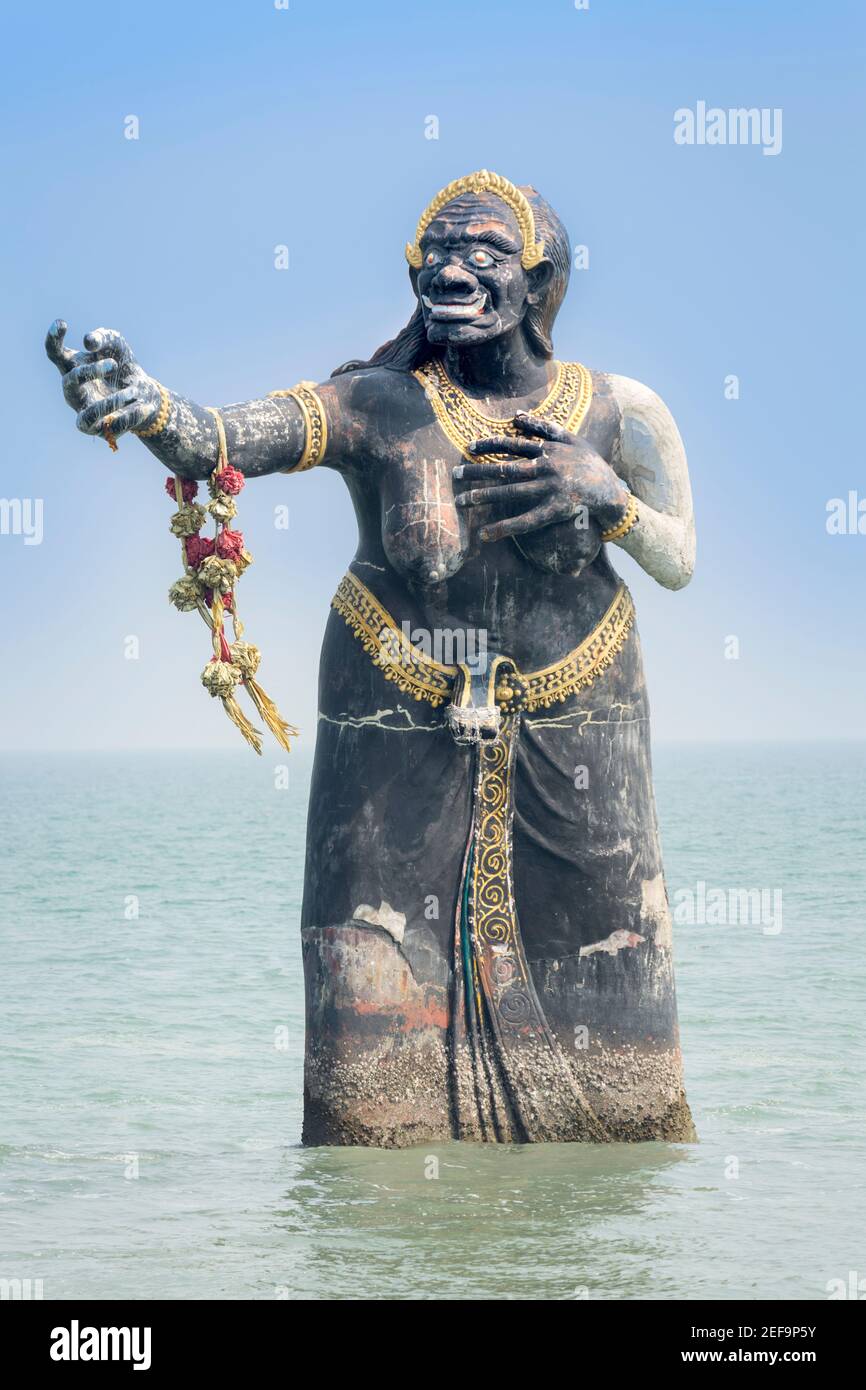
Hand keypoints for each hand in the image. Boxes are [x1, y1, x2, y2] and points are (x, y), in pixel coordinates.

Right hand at [45, 322, 162, 439]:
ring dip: (109, 404)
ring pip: (87, 416)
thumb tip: (88, 343)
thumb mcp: (116, 344)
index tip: (62, 323)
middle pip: (71, 382)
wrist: (143, 393)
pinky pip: (111, 428)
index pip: (55, 354)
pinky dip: (129, 416)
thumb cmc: (122, 366)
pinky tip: (143, 405)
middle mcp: (74, 392)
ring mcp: (85, 413)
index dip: (53, 339)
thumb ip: (103, 337)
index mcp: (72, 368)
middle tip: (114, 364)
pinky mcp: (102, 430)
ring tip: (131, 392)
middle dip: (91, 372)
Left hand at [454, 411, 629, 542]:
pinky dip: (504, 528)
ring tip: (461, 501)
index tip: (469, 448)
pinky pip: (524, 521)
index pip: (511, 445)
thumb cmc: (590, 464)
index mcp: (548, 450)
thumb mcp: (571, 439)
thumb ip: (544, 427)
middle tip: (454, 475)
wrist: (611, 492)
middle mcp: (546, 468)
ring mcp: (549, 490)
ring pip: (510, 494)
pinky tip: (485, 534)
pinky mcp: (554, 511)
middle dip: (477, 472)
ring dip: (483, 497)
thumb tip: (517, 415)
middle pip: (504, 470)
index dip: (488, 445)